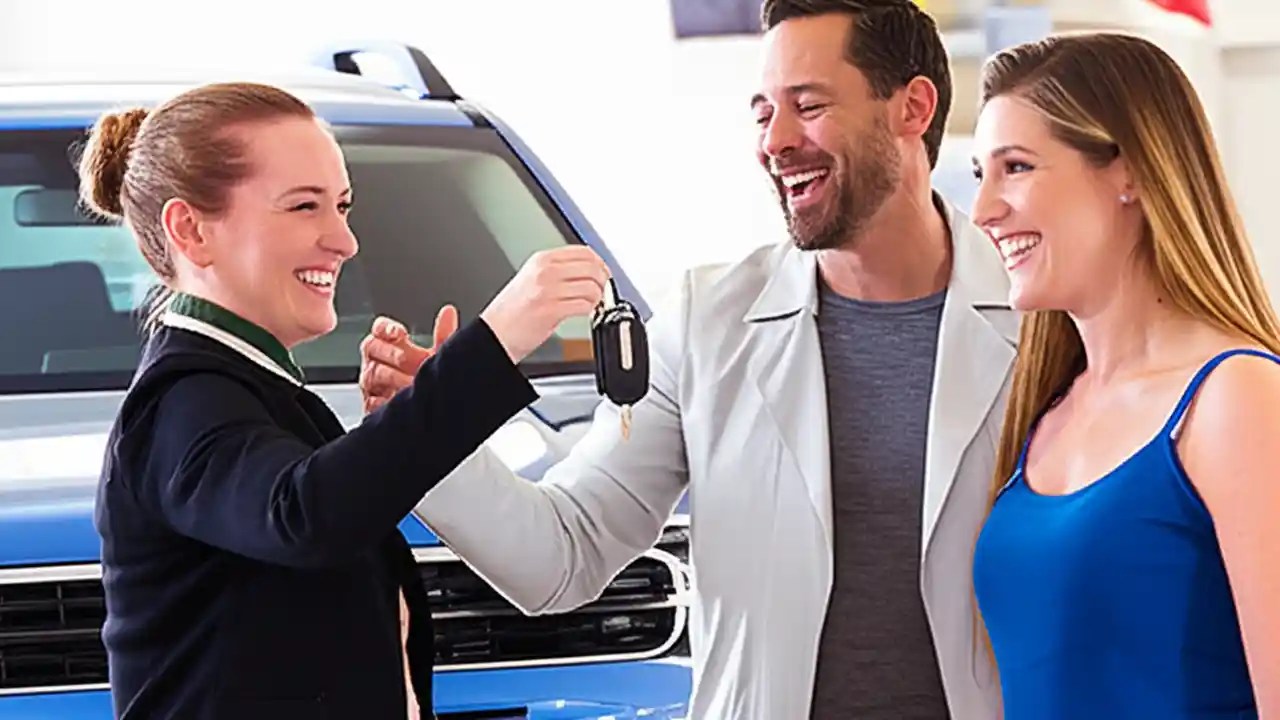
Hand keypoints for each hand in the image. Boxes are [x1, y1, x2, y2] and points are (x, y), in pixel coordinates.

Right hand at [359, 305, 458, 414]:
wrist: (430, 415)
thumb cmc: (429, 380)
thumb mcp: (439, 357)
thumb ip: (443, 336)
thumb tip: (448, 312)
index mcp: (389, 346)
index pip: (378, 329)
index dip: (385, 328)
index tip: (400, 333)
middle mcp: (376, 362)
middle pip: (371, 348)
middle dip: (394, 354)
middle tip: (414, 362)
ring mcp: (371, 384)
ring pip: (371, 374)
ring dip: (393, 377)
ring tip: (413, 382)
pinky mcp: (371, 406)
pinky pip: (371, 400)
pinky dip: (387, 400)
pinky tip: (401, 399)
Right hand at [480, 246, 608, 362]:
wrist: (495, 334)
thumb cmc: (512, 312)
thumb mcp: (532, 279)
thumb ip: (557, 271)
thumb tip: (588, 270)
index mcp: (541, 260)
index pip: (583, 252)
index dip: (600, 263)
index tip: (603, 273)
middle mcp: (545, 271)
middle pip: (592, 267)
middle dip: (602, 280)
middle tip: (601, 290)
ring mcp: (548, 290)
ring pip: (591, 286)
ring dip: (597, 298)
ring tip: (591, 304)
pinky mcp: (551, 310)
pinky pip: (584, 305)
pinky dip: (589, 310)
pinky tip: (584, 312)